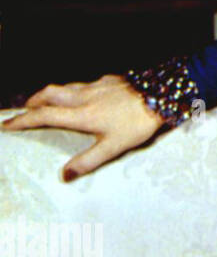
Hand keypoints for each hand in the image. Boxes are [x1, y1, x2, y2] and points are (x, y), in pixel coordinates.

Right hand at [1, 76, 166, 181]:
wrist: (162, 95)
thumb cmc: (138, 122)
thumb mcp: (113, 147)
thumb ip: (88, 161)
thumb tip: (64, 175)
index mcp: (82, 115)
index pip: (44, 116)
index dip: (23, 120)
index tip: (7, 124)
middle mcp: (85, 97)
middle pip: (49, 94)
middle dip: (33, 102)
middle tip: (25, 111)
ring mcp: (97, 86)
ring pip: (66, 86)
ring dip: (52, 94)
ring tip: (48, 103)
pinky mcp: (110, 80)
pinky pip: (86, 83)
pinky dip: (75, 89)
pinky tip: (84, 95)